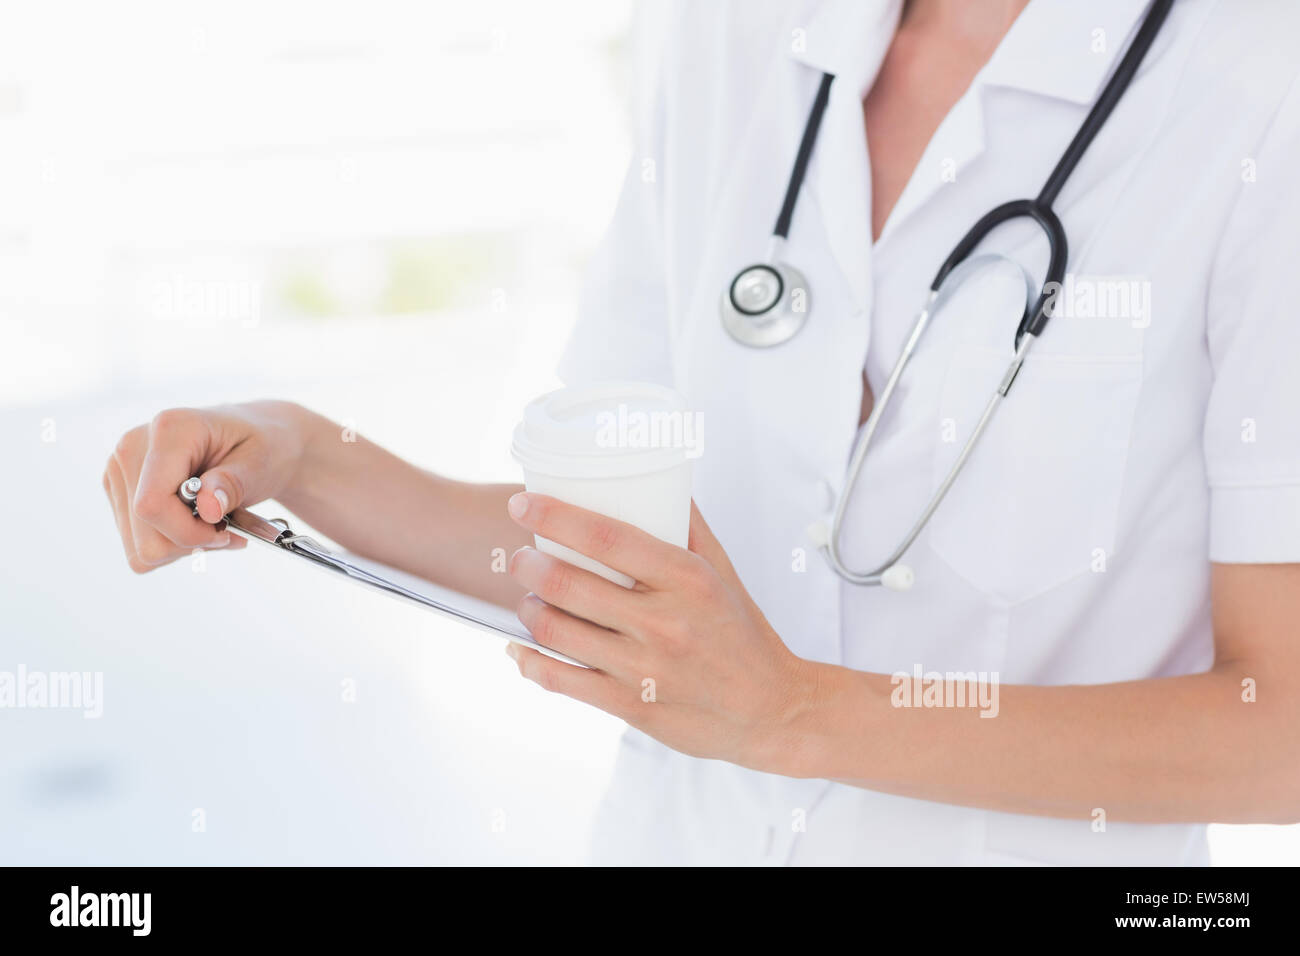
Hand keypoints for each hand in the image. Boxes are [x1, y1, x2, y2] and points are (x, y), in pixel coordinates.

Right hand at [102, 401, 312, 571]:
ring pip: (139, 546)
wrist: (256, 440)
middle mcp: (133, 447)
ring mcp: (121, 471)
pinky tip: (196, 525)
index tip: (225, 533)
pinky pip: (138, 546)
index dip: (187, 532)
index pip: (151, 503)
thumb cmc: (262, 447)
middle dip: (191, 541)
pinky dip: (172, 545)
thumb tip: (208, 509)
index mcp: (169, 430)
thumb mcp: (261, 462)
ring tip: (215, 525)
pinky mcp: (120, 492)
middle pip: (144, 531)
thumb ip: (233, 484)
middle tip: (228, 530)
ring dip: (183, 546)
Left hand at [504, 492, 815, 769]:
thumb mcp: (723, 571)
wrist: (770, 710)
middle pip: (570, 583)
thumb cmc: (742, 634)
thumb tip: (659, 478)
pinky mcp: (631, 707)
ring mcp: (644, 667)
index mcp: (686, 579)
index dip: (555, 517)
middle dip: (529, 564)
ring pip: (557, 631)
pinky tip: (520, 650)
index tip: (522, 505)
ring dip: (529, 609)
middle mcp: (663, 622)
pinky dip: (529, 662)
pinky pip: (561, 681)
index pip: (607, 537)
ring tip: (529, 598)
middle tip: (521, 557)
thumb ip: (688, 525)